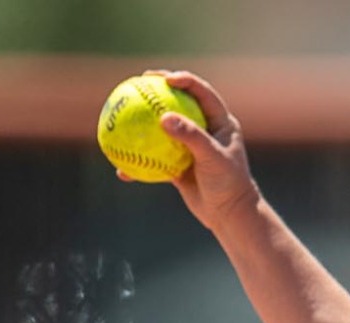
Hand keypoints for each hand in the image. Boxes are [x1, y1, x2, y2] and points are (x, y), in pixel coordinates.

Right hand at [119, 69, 260, 232]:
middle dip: (157, 90)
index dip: (183, 80)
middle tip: (138, 82)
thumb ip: (191, 136)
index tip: (164, 79)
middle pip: (178, 103)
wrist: (230, 216)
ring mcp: (189, 148)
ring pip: (161, 130)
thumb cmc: (229, 184)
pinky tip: (120, 170)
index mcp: (219, 122)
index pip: (201, 92)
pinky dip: (138, 163)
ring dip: (141, 123)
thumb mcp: (213, 158)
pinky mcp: (178, 165)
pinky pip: (153, 159)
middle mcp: (205, 131)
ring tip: (120, 112)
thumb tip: (163, 117)